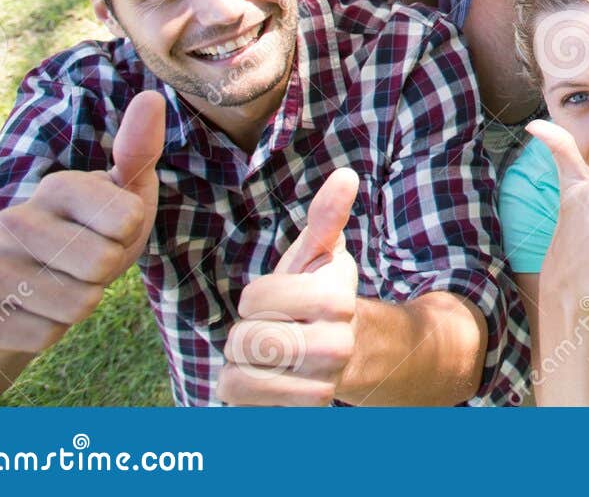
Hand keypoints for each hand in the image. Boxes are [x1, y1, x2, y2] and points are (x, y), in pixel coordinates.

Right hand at [0, 92, 164, 352]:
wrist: (33, 281)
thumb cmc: (95, 230)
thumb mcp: (125, 192)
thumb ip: (138, 150)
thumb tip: (150, 98)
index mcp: (56, 186)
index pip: (126, 219)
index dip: (129, 233)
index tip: (112, 226)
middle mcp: (12, 221)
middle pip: (101, 267)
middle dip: (107, 272)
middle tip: (89, 260)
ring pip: (75, 307)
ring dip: (82, 304)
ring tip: (65, 283)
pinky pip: (43, 337)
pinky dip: (51, 330)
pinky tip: (36, 309)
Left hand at [219, 168, 360, 405]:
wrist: (351, 354)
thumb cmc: (321, 298)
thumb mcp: (322, 256)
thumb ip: (327, 217)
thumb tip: (346, 175)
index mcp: (337, 301)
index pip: (256, 297)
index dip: (257, 297)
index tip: (278, 300)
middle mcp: (334, 346)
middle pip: (245, 338)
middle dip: (247, 331)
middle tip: (271, 330)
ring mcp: (318, 386)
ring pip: (237, 374)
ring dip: (241, 363)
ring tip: (265, 357)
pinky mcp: (299, 414)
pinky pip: (239, 402)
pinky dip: (240, 389)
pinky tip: (262, 379)